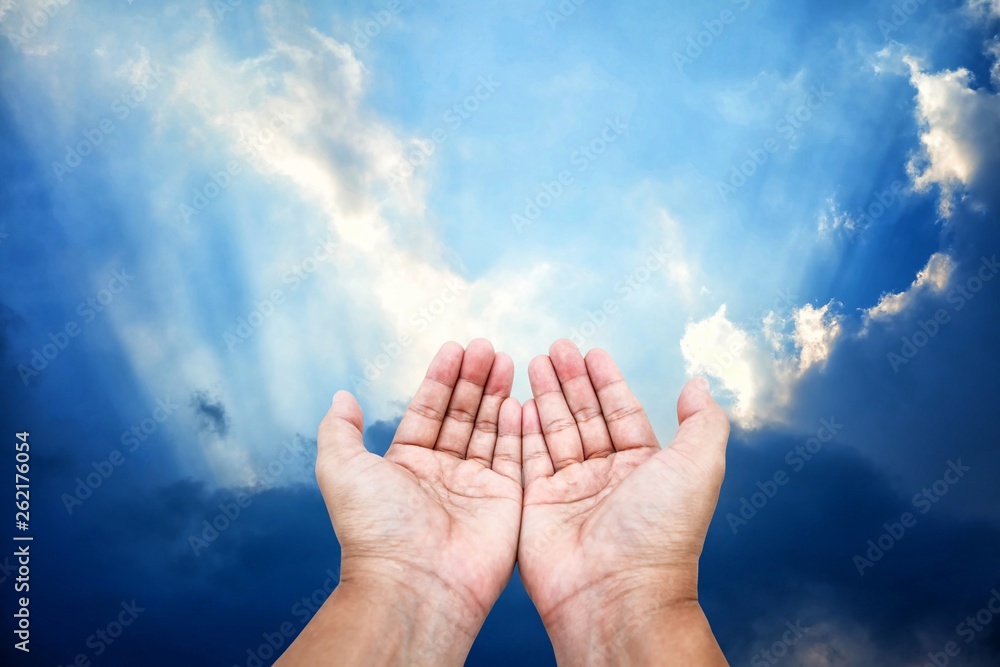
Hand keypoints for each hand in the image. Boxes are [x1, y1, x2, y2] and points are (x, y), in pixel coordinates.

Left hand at [280, 339, 521, 665]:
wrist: (415, 582)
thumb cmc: (375, 528)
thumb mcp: (340, 468)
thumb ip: (340, 430)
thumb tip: (342, 396)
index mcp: (405, 466)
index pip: (427, 411)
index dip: (440, 379)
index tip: (455, 348)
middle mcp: (441, 475)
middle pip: (462, 416)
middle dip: (473, 380)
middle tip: (487, 346)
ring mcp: (475, 488)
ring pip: (490, 431)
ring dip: (497, 394)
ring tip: (506, 359)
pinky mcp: (504, 502)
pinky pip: (515, 457)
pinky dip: (517, 428)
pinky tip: (519, 398)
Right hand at [518, 339, 729, 665]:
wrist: (615, 594)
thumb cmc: (660, 532)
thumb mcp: (698, 466)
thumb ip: (701, 421)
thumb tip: (698, 384)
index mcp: (645, 469)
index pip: (622, 412)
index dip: (607, 381)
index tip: (592, 351)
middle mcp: (608, 478)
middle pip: (585, 416)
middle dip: (571, 380)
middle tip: (556, 346)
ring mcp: (571, 492)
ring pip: (555, 432)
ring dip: (545, 396)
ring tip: (532, 360)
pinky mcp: (537, 506)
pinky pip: (528, 457)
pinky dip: (522, 429)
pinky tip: (517, 400)